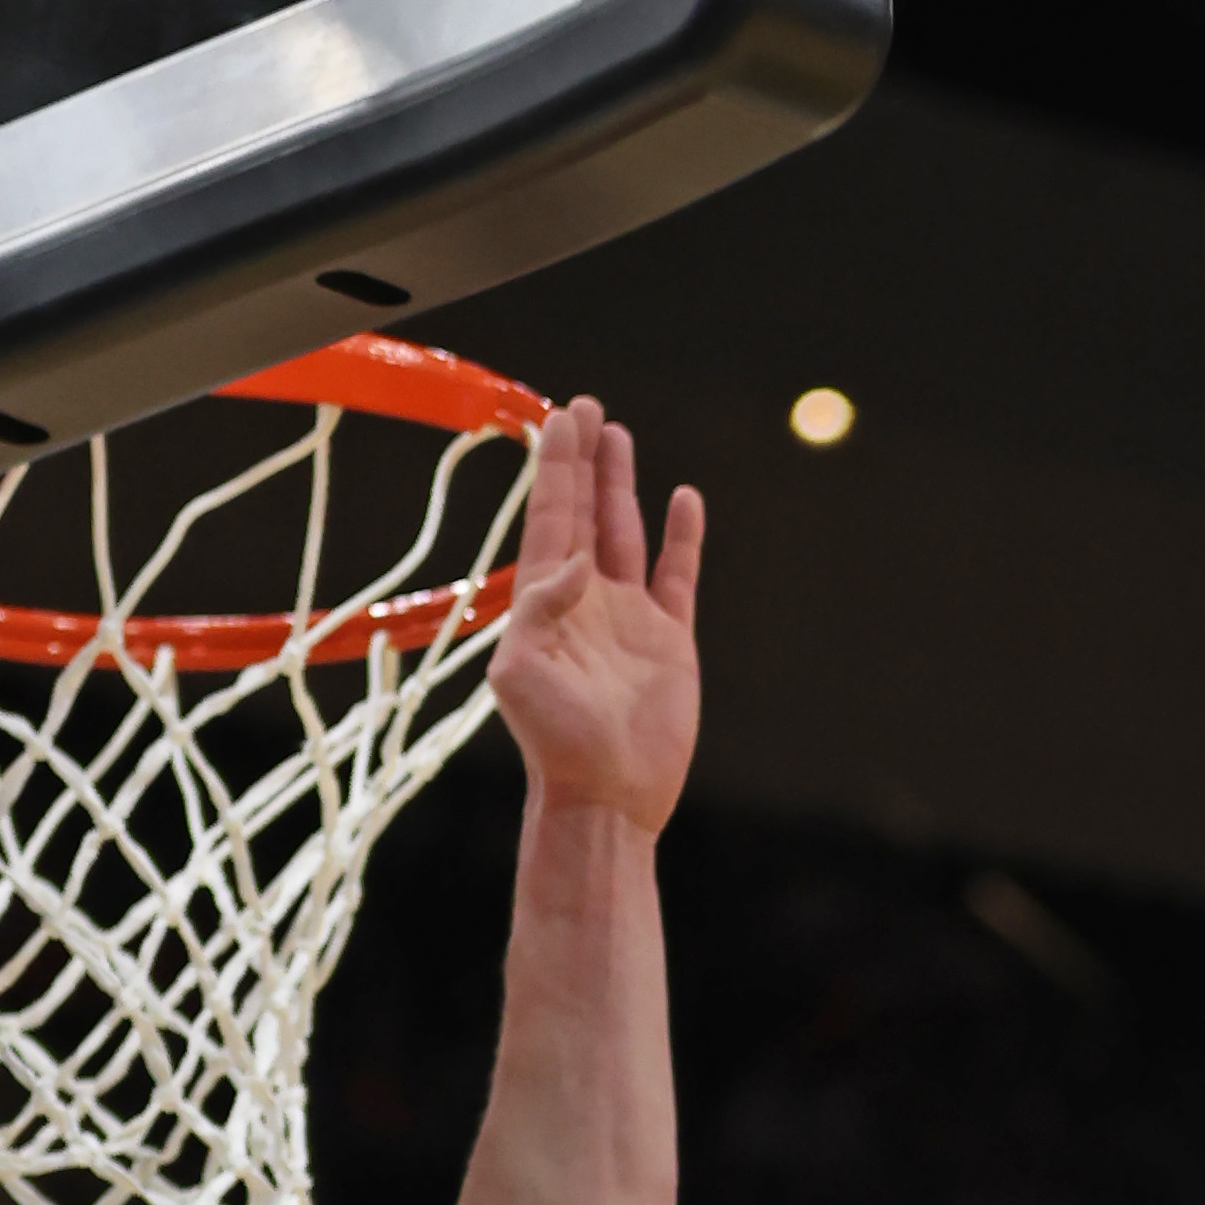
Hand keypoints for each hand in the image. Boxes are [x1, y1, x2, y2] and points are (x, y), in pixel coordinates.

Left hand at [488, 394, 704, 831]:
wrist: (607, 797)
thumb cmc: (556, 745)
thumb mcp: (520, 674)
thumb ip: (538, 609)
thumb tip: (576, 560)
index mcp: (545, 601)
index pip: (551, 516)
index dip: (554, 465)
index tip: (559, 416)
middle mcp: (585, 601)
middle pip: (584, 511)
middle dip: (583, 460)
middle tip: (585, 407)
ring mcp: (628, 618)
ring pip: (625, 533)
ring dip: (621, 485)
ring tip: (619, 436)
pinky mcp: (669, 641)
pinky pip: (677, 575)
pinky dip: (681, 538)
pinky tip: (684, 500)